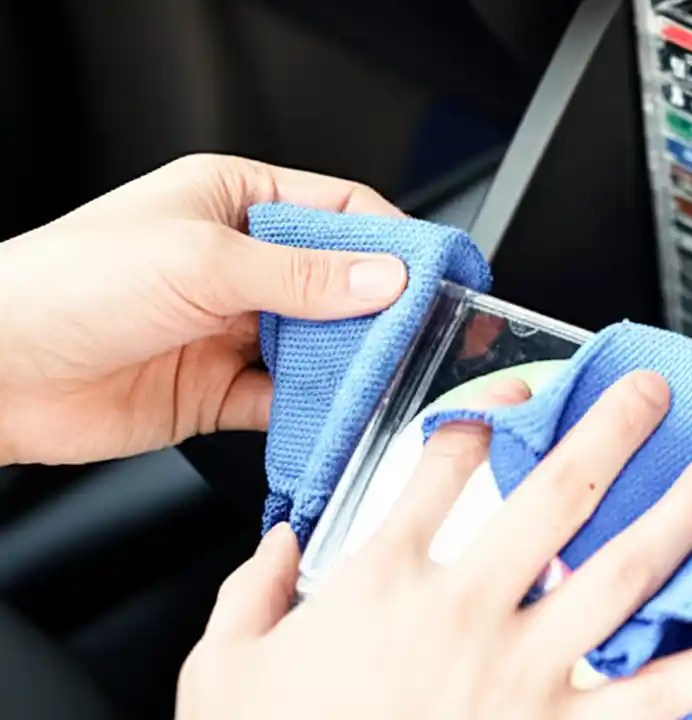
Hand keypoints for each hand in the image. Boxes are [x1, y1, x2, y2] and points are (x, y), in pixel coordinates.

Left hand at [0, 154, 409, 464]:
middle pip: (339, 284)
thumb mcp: (202, 261)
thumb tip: (387, 279)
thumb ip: (303, 276)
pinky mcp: (218, 390)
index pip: (339, 213)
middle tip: (425, 335)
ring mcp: (230, 328)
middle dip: (381, 310)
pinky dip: (314, 413)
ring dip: (351, 365)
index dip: (394, 242)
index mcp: (235, 202)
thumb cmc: (69, 284)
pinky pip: (287, 401)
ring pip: (320, 346)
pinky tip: (335, 417)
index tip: (438, 273)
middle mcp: (239, 264)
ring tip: (387, 380)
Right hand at [177, 372, 691, 719]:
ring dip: (681, 514)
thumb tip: (280, 544)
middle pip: (555, 495)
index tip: (502, 397)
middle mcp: (467, 614)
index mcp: (383, 585)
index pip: (438, 468)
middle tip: (649, 395)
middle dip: (611, 431)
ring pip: (623, 575)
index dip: (476, 419)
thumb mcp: (225, 671)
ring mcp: (525, 674)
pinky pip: (663, 692)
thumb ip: (254, 593)